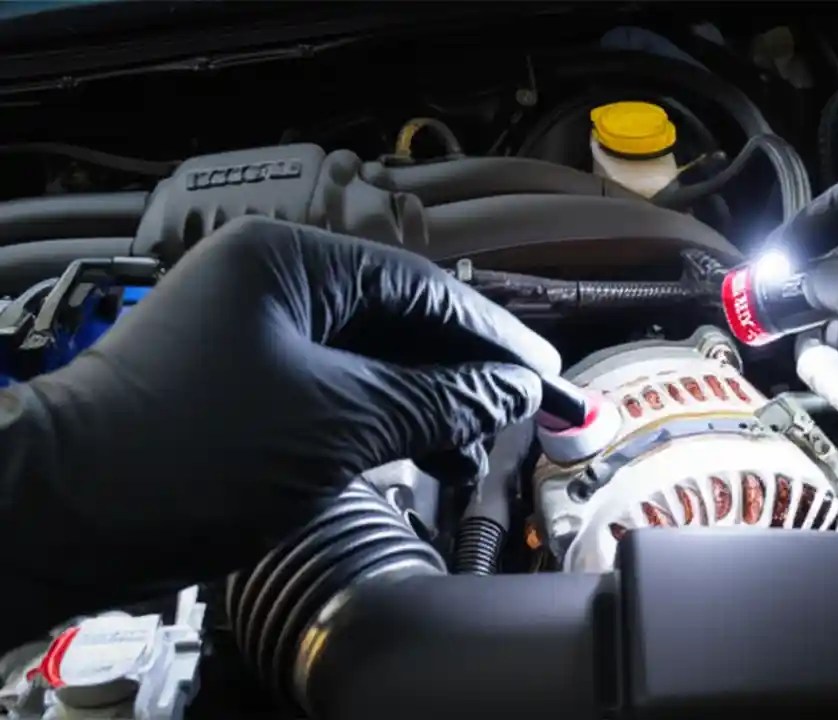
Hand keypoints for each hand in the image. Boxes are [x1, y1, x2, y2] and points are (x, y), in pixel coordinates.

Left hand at [0, 217, 556, 643]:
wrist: (63, 515)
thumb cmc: (189, 452)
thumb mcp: (341, 422)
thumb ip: (438, 399)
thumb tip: (510, 389)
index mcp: (288, 261)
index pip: (421, 289)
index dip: (491, 336)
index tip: (542, 373)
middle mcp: (268, 283)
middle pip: (395, 320)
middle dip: (458, 373)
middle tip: (515, 414)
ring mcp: (249, 332)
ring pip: (364, 358)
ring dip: (420, 402)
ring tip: (464, 449)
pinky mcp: (237, 384)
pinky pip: (329, 388)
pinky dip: (375, 419)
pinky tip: (410, 452)